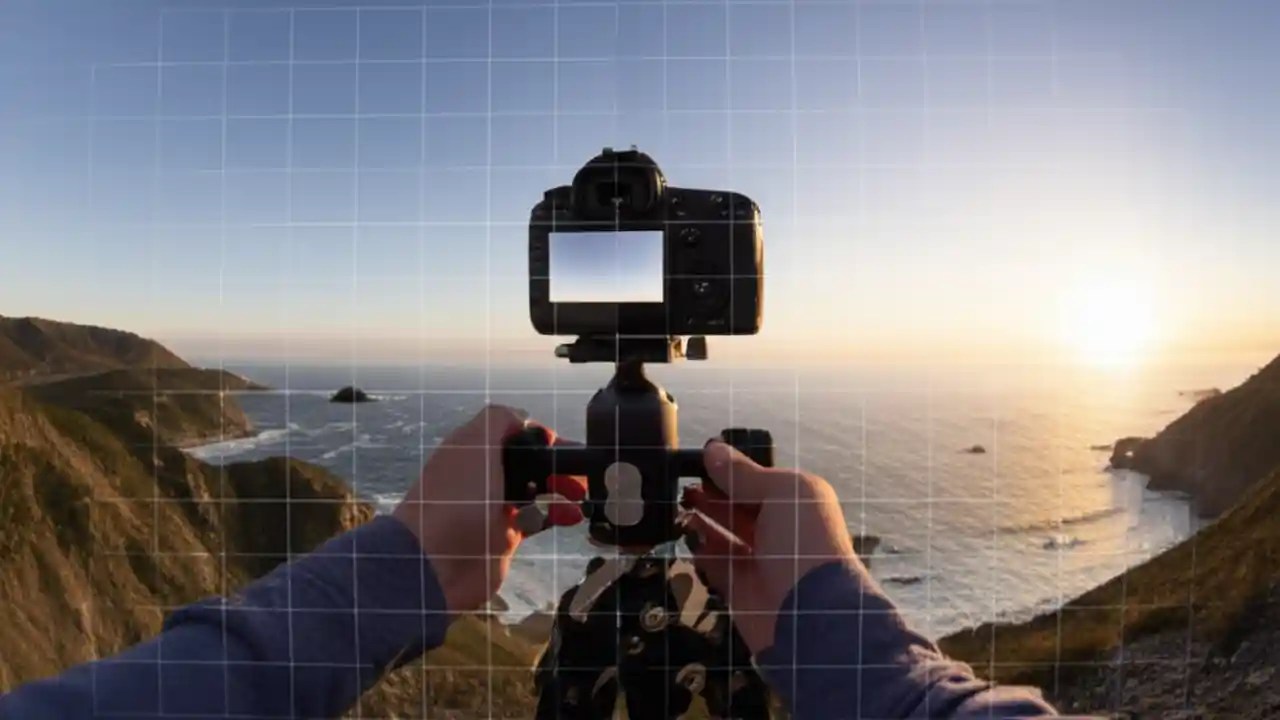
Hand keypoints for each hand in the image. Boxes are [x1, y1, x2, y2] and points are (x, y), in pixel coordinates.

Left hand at [392, 405, 585, 613]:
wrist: (435, 563)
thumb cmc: (457, 498)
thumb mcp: (474, 443)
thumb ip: (499, 420)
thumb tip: (524, 418)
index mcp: (473, 450)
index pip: (512, 434)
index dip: (538, 436)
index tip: (558, 445)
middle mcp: (483, 476)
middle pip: (528, 462)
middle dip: (556, 463)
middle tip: (581, 471)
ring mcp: (494, 507)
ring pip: (536, 490)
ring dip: (562, 488)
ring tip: (582, 493)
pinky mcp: (505, 536)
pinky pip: (538, 519)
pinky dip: (558, 515)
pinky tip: (573, 516)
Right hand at [683, 440, 859, 654]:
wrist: (809, 612)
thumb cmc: (802, 541)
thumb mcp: (780, 492)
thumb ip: (743, 473)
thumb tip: (712, 449)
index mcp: (797, 502)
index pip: (759, 480)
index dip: (731, 471)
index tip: (700, 462)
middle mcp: (779, 529)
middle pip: (738, 506)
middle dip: (712, 495)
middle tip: (684, 486)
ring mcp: (759, 559)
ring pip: (724, 534)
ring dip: (703, 520)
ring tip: (679, 506)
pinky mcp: (739, 586)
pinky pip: (715, 564)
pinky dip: (701, 551)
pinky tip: (687, 537)